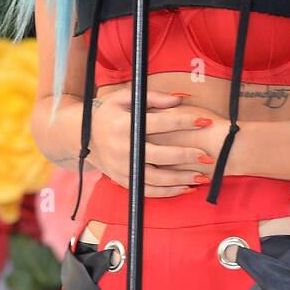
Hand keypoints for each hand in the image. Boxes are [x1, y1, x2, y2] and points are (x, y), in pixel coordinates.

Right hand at [88, 86, 218, 196]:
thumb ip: (153, 97)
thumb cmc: (107, 113)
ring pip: (156, 178)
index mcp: (124, 125)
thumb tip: (180, 99)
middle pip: (161, 155)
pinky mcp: (122, 180)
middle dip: (187, 155)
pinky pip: (148, 190)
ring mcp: (122, 167)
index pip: (160, 123)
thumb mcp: (124, 98)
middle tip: (208, 155)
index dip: (184, 121)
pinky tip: (186, 188)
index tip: (204, 120)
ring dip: (181, 179)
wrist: (81, 136)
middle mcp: (122, 148)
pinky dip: (168, 192)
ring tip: (202, 176)